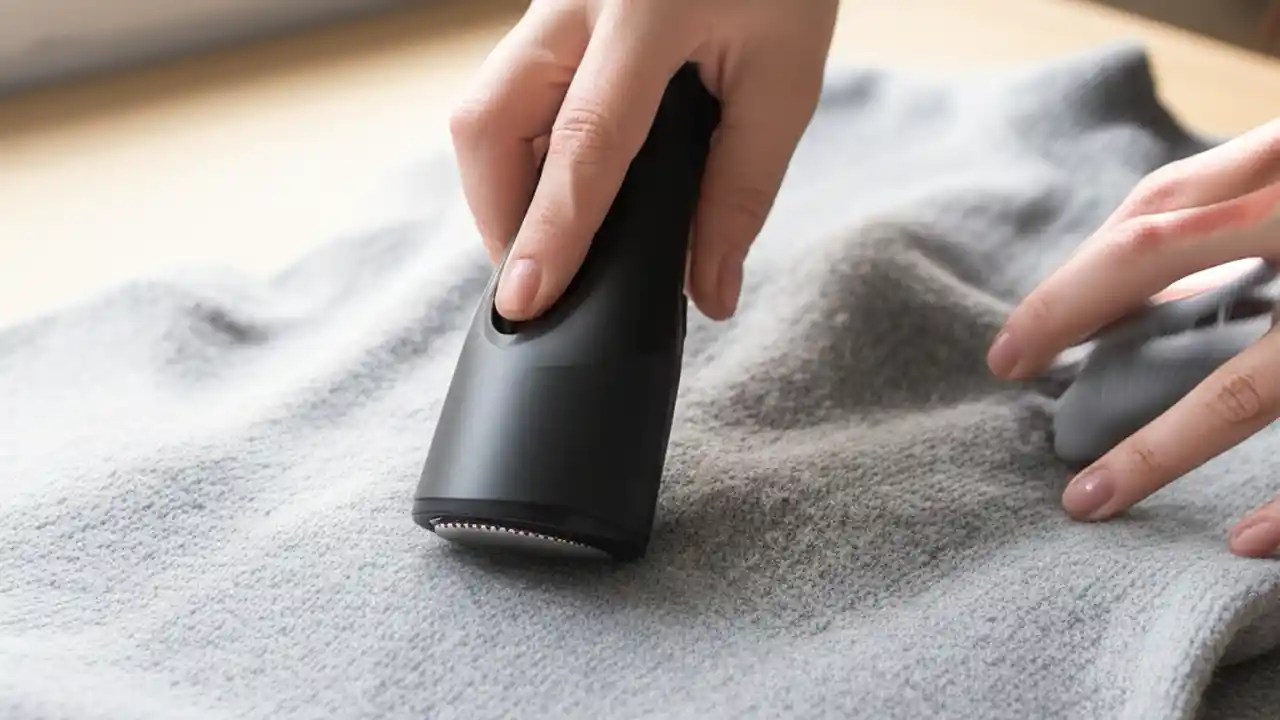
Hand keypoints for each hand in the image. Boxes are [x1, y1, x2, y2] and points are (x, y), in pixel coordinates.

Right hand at [449, 0, 837, 320]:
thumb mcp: (785, 81)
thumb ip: (742, 191)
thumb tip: (710, 294)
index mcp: (646, 13)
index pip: (586, 142)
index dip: (550, 232)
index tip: (524, 303)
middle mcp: (574, 1)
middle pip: (488, 123)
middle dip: (499, 215)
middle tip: (538, 279)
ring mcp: (548, 0)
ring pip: (482, 107)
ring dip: (502, 186)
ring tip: (552, 239)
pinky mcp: (545, 11)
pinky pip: (506, 90)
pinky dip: (520, 150)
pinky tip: (561, 182)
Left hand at [987, 118, 1279, 556]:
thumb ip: (1241, 208)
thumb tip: (1141, 275)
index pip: (1155, 213)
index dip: (1072, 282)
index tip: (1014, 348)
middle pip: (1164, 248)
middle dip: (1069, 314)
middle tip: (1012, 388)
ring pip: (1257, 380)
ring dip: (1164, 443)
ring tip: (1091, 500)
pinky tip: (1247, 544)